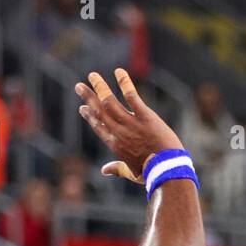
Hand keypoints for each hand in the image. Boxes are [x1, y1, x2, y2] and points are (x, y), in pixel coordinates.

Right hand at [75, 69, 183, 183]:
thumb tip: (104, 171)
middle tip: (79, 86)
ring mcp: (131, 123)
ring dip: (100, 87)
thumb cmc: (151, 173)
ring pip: (110, 102)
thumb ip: (118, 169)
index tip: (82, 107)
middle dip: (88, 97)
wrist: (166, 169)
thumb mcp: (132, 173)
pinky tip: (118, 71)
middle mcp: (119, 132)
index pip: (98, 126)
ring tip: (92, 75)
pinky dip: (124, 83)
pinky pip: (132, 97)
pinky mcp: (145, 116)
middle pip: (99, 111)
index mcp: (115, 144)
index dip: (89, 116)